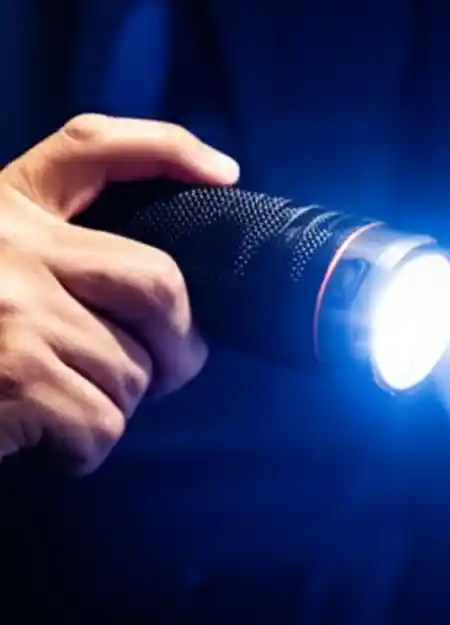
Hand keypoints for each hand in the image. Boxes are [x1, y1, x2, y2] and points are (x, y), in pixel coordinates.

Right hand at [0, 114, 238, 474]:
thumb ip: (63, 259)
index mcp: (4, 206)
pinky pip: (102, 425)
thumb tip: (172, 300)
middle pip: (158, 283)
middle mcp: (9, 243)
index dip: (166, 148)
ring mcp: (11, 306)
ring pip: (133, 368)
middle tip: (165, 374)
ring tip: (57, 407)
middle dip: (179, 344)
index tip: (224, 175)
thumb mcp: (1, 272)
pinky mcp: (14, 373)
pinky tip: (38, 444)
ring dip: (113, 407)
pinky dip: (82, 450)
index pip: (91, 145)